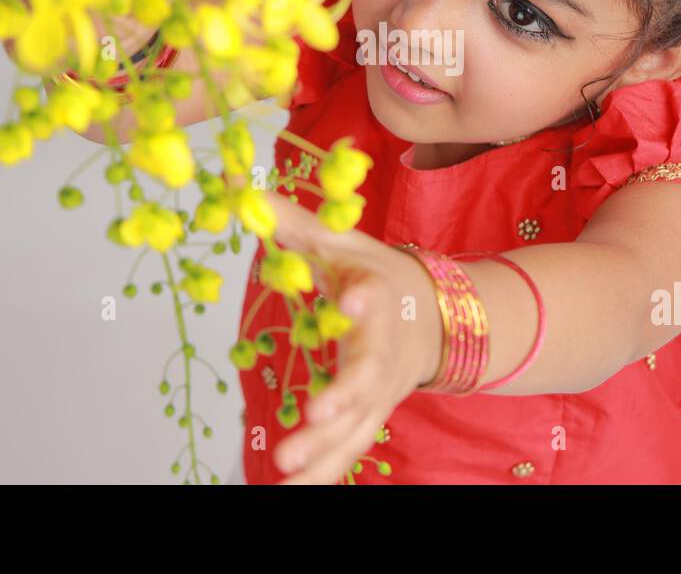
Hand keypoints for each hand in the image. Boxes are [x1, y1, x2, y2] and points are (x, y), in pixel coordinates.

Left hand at [262, 192, 441, 484]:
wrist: (436, 318)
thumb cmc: (379, 277)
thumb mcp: (344, 244)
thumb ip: (295, 224)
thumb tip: (244, 190)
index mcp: (378, 298)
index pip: (375, 297)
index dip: (363, 301)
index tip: (348, 301)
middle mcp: (384, 351)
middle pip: (367, 379)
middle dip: (341, 398)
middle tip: (313, 414)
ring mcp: (380, 392)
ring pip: (357, 427)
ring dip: (324, 451)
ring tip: (286, 469)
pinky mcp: (371, 418)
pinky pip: (348, 451)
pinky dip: (322, 474)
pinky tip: (288, 491)